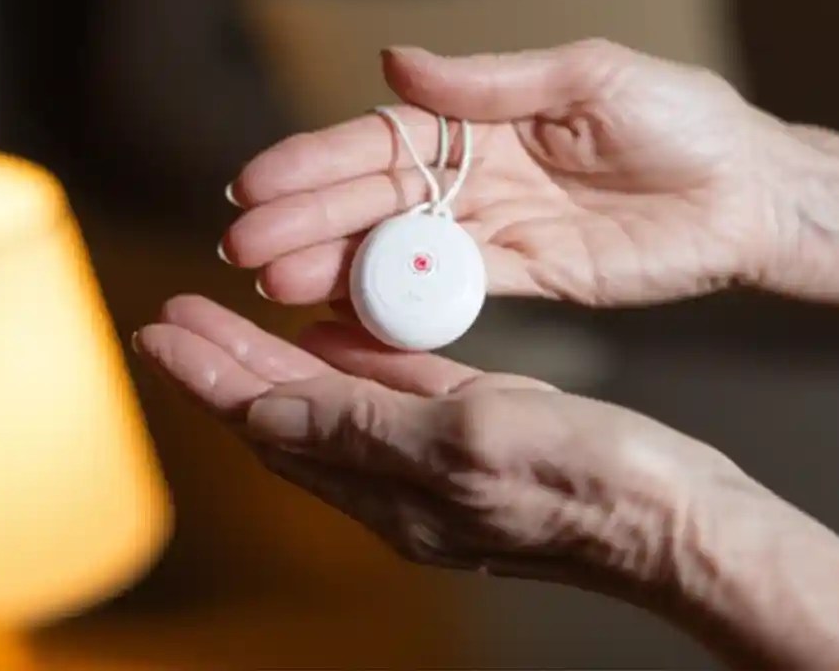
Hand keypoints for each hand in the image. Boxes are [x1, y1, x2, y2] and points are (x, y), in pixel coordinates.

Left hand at [133, 295, 756, 603]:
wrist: (680, 522)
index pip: (270, 423)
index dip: (210, 375)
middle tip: (171, 317)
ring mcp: (432, 469)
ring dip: (272, 361)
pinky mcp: (471, 446)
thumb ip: (363, 424)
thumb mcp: (470, 438)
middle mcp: (397, 486)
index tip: (158, 330)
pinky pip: (388, 403)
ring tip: (226, 320)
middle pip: (285, 415)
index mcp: (388, 487)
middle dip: (223, 364)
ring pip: (327, 406)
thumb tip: (267, 411)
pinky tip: (332, 338)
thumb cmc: (592, 483)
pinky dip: (348, 366)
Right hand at [222, 39, 804, 306]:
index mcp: (480, 116)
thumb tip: (394, 63)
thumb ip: (489, 82)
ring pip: (396, 250)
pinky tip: (342, 313)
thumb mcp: (587, 77)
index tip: (254, 183)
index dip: (313, 161)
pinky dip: (394, 304)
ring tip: (275, 286)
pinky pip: (445, 293)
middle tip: (243, 251)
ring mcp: (492, 229)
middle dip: (304, 221)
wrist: (748, 195)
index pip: (379, 140)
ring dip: (333, 266)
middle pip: (372, 199)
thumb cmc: (680, 119)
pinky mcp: (521, 279)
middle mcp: (473, 173)